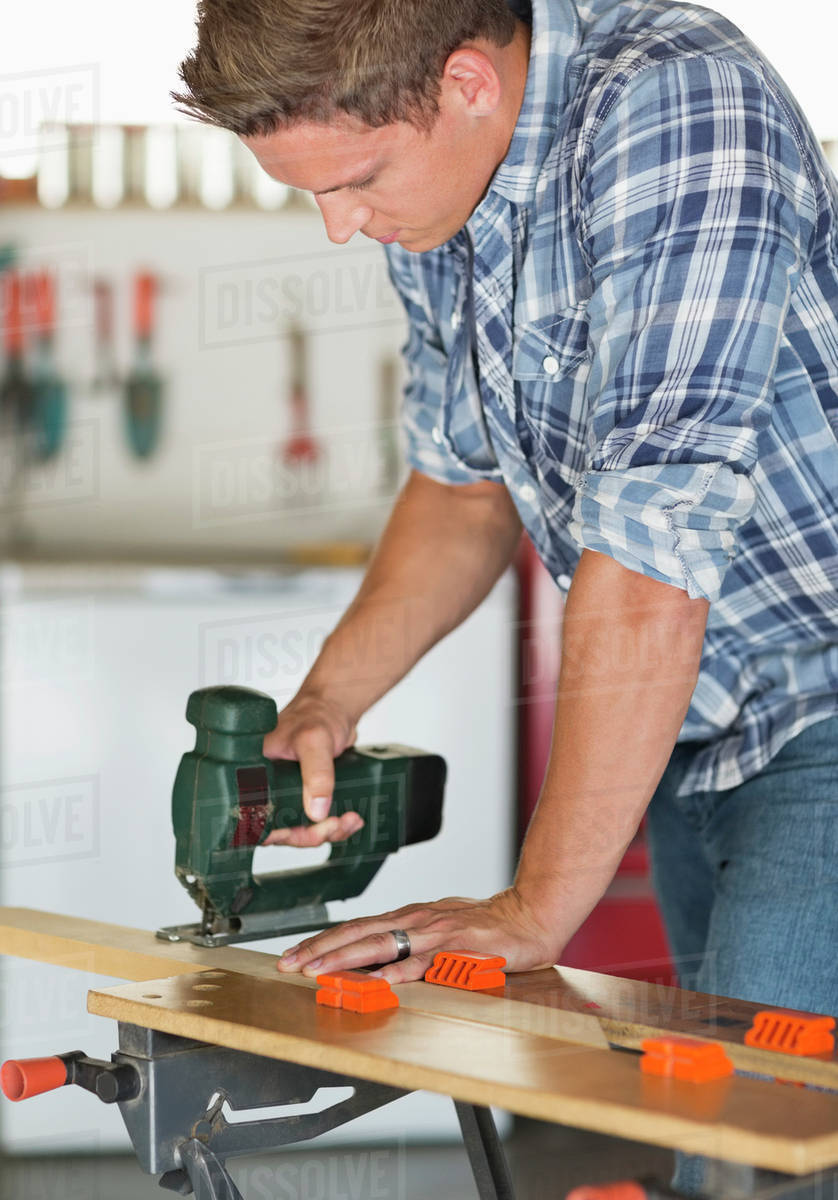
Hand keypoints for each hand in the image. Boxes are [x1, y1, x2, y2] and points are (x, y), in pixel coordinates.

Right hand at [262, 690, 361, 846]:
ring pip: (302, 828)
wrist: (336, 708)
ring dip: (328, 831)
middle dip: (311, 834)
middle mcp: (267, 787)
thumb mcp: (313, 741)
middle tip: (333, 825)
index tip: (301, 832)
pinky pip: (317, 820)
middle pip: (282, 829)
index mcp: (254, 774)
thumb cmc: (315, 714)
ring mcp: (288, 792)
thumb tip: (317, 810)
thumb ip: (316, 773)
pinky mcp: (308, 794)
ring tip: (349, 821)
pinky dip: (335, 824)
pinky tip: (352, 818)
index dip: (278, 833)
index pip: (256, 818)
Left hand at [276, 888, 557, 983]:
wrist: (531, 915)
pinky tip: (379, 980)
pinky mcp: (459, 946)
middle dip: (321, 950)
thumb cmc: (486, 928)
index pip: (357, 928)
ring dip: (347, 958)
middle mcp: (417, 920)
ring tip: (318, 972)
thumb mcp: (440, 933)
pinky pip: (425, 961)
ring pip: (382, 943)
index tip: (294, 956)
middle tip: (289, 965)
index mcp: (410, 917)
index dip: (323, 941)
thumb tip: (375, 962)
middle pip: (359, 933)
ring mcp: (436, 932)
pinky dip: (400, 971)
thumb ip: (411, 945)